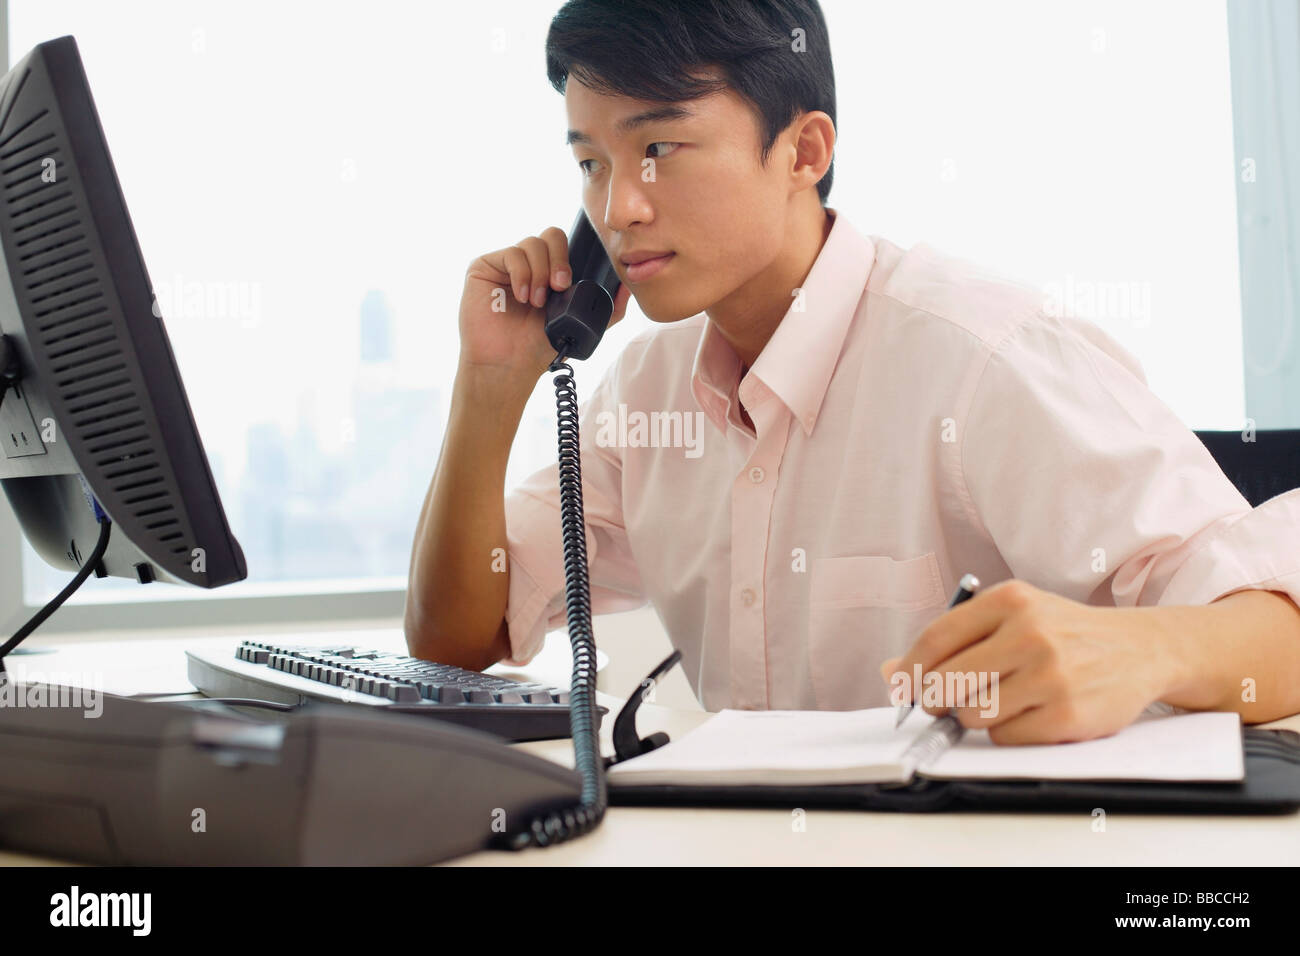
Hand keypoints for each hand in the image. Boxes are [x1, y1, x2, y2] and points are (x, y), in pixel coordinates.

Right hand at [460, 226, 632, 380]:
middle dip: (559, 260)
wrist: (508, 365)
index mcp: (551, 271)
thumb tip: (628, 287)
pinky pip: (511, 253)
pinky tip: (523, 296)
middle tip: (560, 287)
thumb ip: (608, 309)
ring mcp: (506, 263)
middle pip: (551, 235)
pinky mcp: (484, 267)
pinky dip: (521, 274)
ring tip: (537, 302)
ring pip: (532, 243)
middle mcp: (529, 263)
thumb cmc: (539, 348)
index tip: (572, 283)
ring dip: (540, 273)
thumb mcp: (581, 327)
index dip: (571, 257)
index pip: (565, 244)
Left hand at [878, 579, 1179, 744]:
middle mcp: (1030, 633)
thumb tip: (891, 673)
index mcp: (1010, 600)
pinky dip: (1007, 731)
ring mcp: (1050, 675)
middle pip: (947, 681)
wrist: (1140, 650)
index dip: (909, 669)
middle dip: (935, 699)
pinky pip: (1004, 736)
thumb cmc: (1064, 633)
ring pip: (972, 713)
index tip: (900, 687)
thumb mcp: (1012, 617)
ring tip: (1002, 699)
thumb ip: (953, 639)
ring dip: (976, 715)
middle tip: (943, 702)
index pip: (936, 639)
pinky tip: (1030, 712)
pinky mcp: (1066, 714)